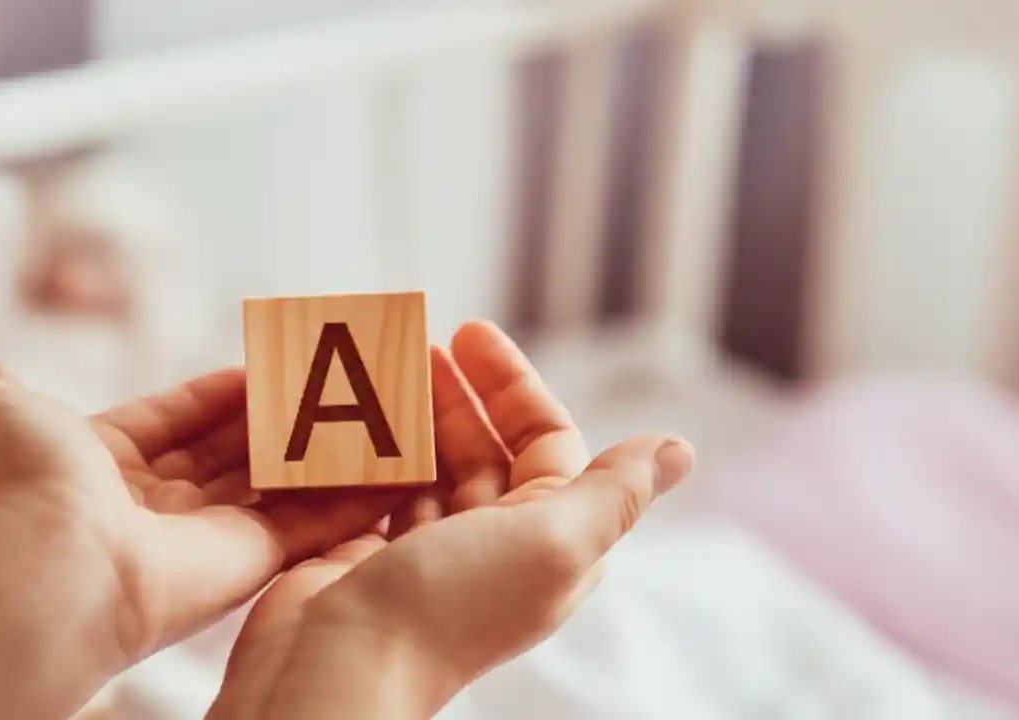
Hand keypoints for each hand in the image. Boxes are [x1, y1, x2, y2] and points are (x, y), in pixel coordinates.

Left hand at [0, 359, 405, 662]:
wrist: (58, 560)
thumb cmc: (31, 483)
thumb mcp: (6, 413)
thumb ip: (3, 387)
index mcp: (108, 465)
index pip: (179, 417)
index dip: (221, 390)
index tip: (267, 360)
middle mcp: (160, 504)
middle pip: (234, 449)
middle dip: (280, 414)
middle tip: (335, 376)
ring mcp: (208, 535)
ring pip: (278, 483)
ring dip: (324, 451)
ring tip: (377, 411)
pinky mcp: (250, 559)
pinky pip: (311, 522)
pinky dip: (352, 497)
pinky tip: (392, 464)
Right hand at [209, 321, 693, 718]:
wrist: (338, 669)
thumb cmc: (451, 605)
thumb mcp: (553, 541)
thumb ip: (613, 491)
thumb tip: (680, 449)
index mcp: (546, 541)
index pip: (544, 442)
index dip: (514, 386)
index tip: (470, 332)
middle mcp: (489, 546)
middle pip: (481, 448)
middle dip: (455, 392)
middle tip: (414, 341)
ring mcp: (424, 553)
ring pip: (426, 465)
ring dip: (408, 415)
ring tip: (375, 369)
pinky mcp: (367, 556)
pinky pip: (375, 489)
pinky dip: (365, 451)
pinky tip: (344, 420)